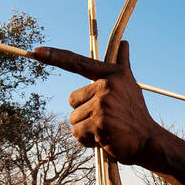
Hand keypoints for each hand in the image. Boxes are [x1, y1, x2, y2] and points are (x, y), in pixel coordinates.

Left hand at [33, 41, 160, 164]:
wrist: (148, 141)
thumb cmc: (135, 113)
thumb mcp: (129, 86)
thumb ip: (122, 64)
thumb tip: (124, 43)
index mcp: (112, 74)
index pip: (78, 63)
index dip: (54, 56)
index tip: (36, 51)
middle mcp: (107, 85)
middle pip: (72, 100)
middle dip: (84, 113)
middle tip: (105, 119)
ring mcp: (103, 104)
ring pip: (73, 118)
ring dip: (85, 128)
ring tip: (106, 129)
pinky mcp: (99, 123)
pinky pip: (77, 132)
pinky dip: (86, 140)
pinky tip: (103, 139)